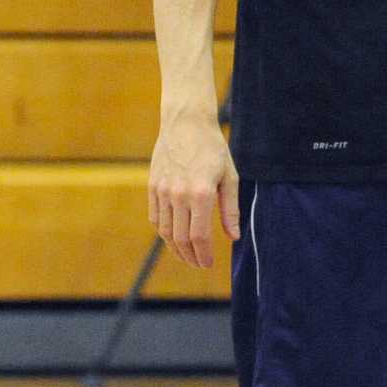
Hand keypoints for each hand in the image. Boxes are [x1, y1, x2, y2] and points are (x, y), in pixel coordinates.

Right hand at [149, 111, 240, 270]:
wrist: (186, 122)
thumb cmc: (212, 148)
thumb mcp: (229, 176)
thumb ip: (230, 209)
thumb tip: (233, 237)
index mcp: (201, 193)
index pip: (200, 236)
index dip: (204, 255)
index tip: (209, 264)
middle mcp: (178, 195)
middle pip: (181, 238)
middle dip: (191, 257)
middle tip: (199, 264)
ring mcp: (162, 191)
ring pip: (165, 231)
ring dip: (176, 248)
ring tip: (186, 255)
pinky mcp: (153, 186)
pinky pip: (155, 217)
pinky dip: (163, 232)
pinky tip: (173, 237)